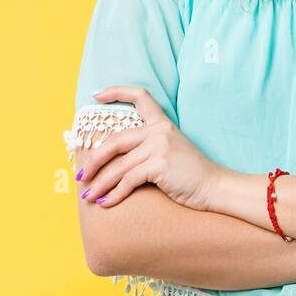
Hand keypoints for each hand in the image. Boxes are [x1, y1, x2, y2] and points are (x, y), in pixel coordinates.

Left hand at [76, 86, 221, 210]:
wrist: (214, 187)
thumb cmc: (191, 175)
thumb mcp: (170, 153)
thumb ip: (148, 149)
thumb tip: (113, 162)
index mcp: (162, 124)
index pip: (140, 96)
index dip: (116, 91)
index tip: (96, 95)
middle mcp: (160, 131)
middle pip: (115, 140)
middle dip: (93, 160)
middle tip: (80, 176)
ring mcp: (160, 146)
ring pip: (118, 166)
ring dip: (100, 184)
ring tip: (88, 197)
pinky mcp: (160, 164)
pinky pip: (128, 180)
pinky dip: (114, 194)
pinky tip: (106, 203)